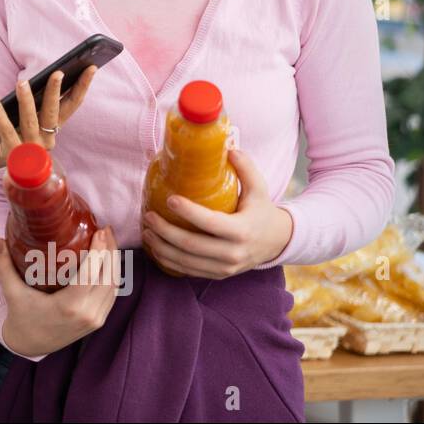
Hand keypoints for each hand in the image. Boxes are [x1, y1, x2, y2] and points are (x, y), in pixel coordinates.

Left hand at [0, 66, 97, 169]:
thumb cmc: (9, 127)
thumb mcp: (26, 113)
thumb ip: (35, 100)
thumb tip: (42, 77)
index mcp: (53, 127)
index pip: (72, 104)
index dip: (82, 87)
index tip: (91, 68)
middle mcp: (46, 139)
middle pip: (53, 112)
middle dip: (55, 92)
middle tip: (57, 73)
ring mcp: (31, 149)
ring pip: (30, 121)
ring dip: (26, 101)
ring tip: (22, 83)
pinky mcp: (12, 155)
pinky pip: (6, 131)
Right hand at [0, 225, 120, 357]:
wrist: (30, 345)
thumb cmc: (21, 317)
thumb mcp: (12, 292)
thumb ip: (4, 266)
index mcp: (68, 307)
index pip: (91, 274)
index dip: (99, 251)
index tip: (100, 231)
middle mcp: (87, 314)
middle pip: (109, 277)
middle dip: (111, 251)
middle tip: (106, 229)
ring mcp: (96, 319)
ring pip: (115, 286)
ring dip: (115, 262)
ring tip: (109, 240)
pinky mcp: (99, 321)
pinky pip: (112, 294)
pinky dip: (113, 275)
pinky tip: (109, 260)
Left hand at [141, 149, 293, 278]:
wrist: (277, 243)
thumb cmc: (262, 211)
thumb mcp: (260, 189)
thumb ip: (246, 168)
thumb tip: (228, 148)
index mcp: (243, 231)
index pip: (210, 223)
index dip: (188, 212)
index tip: (170, 199)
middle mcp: (233, 253)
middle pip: (191, 246)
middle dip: (165, 231)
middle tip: (149, 216)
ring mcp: (224, 268)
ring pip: (185, 262)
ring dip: (161, 248)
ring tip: (146, 231)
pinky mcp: (217, 275)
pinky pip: (188, 271)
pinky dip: (168, 261)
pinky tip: (155, 247)